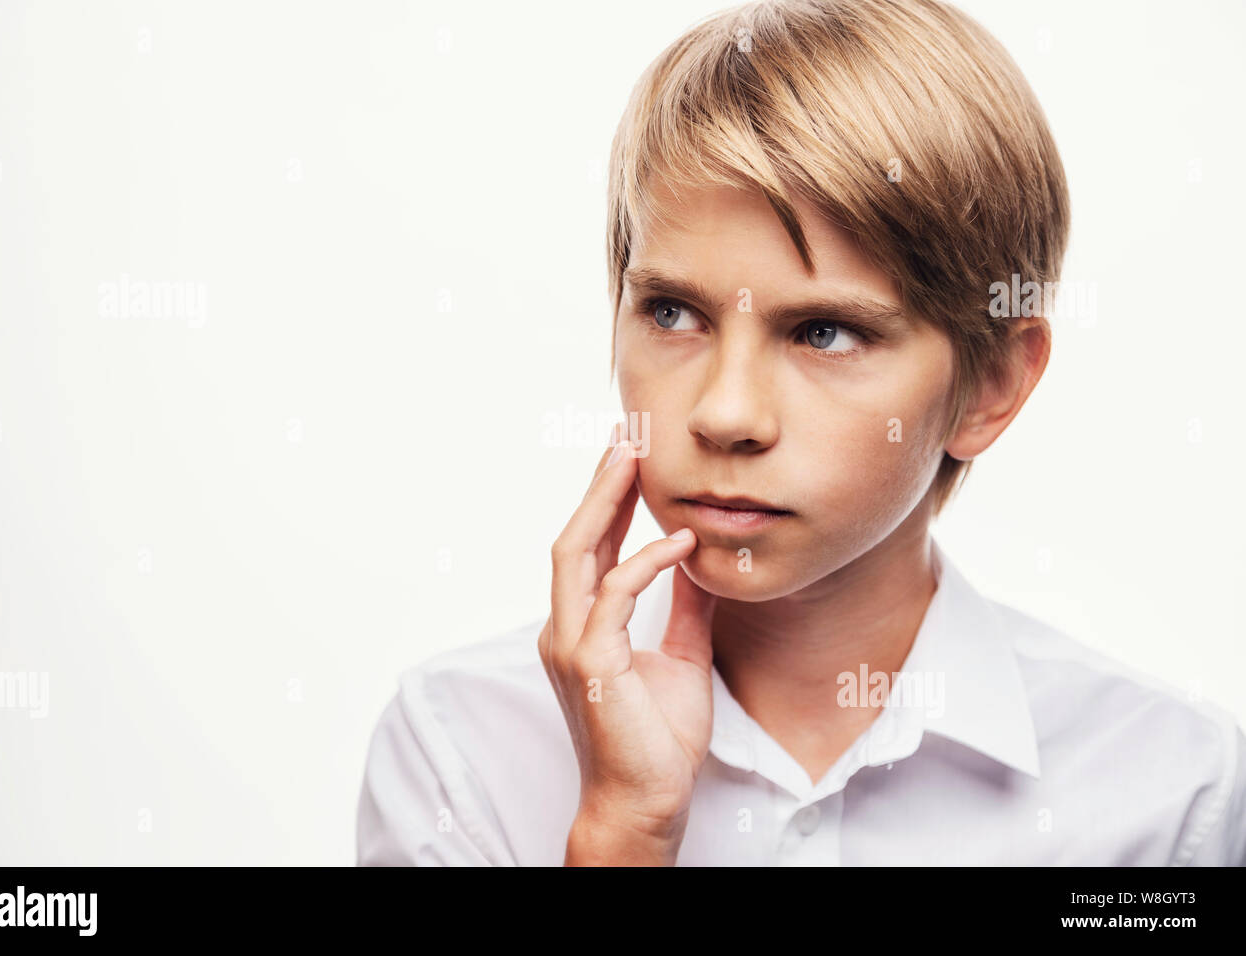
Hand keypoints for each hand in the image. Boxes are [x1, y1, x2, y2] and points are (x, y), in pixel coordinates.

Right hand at [537, 422, 718, 864]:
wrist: (646, 802)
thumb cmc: (658, 740)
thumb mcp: (681, 655)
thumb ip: (683, 606)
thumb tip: (699, 559)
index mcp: (584, 626)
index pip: (591, 548)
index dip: (608, 499)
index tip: (630, 456)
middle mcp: (567, 627)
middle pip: (574, 537)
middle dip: (599, 484)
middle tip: (626, 436)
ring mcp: (572, 643)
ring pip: (576, 554)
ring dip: (605, 503)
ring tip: (634, 460)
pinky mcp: (590, 664)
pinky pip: (614, 596)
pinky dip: (646, 562)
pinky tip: (681, 541)